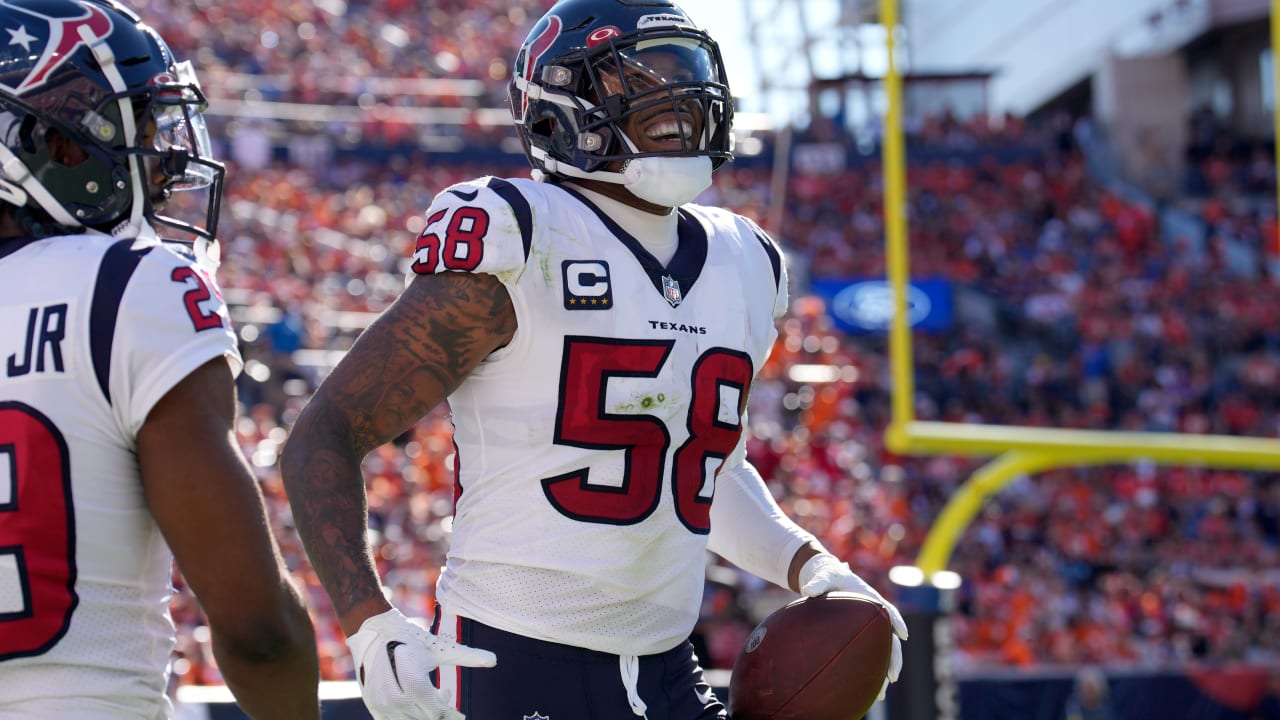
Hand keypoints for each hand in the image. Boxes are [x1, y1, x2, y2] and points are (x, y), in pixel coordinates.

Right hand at [346, 608, 496, 719]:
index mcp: (416, 685)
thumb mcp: (438, 648)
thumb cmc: (409, 637)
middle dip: (440, 710)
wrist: (372, 632)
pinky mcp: (374, 707)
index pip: (439, 714)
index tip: (461, 715)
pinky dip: (408, 717)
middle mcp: (397, 700)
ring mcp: (383, 706)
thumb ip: (466, 656)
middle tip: (444, 693)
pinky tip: (414, 701)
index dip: (453, 715)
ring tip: (430, 694)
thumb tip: (494, 660)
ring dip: (424, 714)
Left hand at [798, 553, 908, 701]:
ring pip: (883, 649)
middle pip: (889, 638)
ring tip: (882, 690)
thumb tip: (808, 590)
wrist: (825, 580)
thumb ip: (818, 583)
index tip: (903, 635)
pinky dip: (873, 667)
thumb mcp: (824, 577)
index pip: (888, 611)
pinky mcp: (862, 633)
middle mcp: (874, 614)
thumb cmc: (828, 577)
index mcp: (869, 598)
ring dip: (885, 669)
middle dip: (894, 658)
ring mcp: (869, 625)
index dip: (897, 622)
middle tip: (892, 677)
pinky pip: (871, 651)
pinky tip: (870, 685)